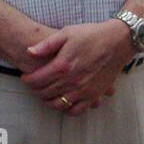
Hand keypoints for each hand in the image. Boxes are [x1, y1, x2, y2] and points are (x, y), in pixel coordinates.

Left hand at [21, 21, 135, 114]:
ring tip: (46, 94)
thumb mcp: (67, 33)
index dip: (28, 80)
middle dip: (36, 90)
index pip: (37, 80)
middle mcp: (71, 81)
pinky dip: (67, 109)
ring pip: (58, 104)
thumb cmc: (91, 35)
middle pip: (45, 93)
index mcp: (62, 65)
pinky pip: (77, 110)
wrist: (117, 41)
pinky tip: (64, 101)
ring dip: (48, 101)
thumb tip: (29, 52)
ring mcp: (83, 90)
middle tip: (34, 85)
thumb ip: (47, 45)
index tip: (25, 78)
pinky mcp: (94, 95)